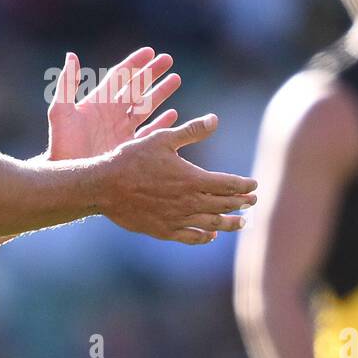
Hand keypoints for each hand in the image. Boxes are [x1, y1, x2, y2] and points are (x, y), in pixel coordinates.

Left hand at [46, 47, 180, 160]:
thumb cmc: (61, 144)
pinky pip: (150, 132)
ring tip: (176, 79)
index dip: (133, 63)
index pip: (120, 77)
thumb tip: (71, 56)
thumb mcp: (61, 112)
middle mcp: (113, 114)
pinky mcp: (129, 148)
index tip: (149, 51)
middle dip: (152, 73)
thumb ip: (67, 85)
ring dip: (161, 93)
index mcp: (99, 102)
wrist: (69, 175)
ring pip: (147, 106)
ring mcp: (122, 131)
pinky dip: (162, 122)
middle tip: (168, 59)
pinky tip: (173, 114)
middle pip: (137, 88)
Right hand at [99, 113, 256, 243]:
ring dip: (230, 223)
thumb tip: (215, 119)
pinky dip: (205, 237)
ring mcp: (177, 219)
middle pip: (224, 205)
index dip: (244, 185)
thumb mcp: (161, 139)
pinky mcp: (163, 231)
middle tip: (253, 201)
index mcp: (192, 178)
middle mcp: (188, 202)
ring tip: (242, 223)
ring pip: (212, 224)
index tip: (253, 184)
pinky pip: (191, 237)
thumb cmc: (131, 159)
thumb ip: (191, 131)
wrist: (104, 186)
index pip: (228, 184)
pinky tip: (211, 235)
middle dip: (242, 203)